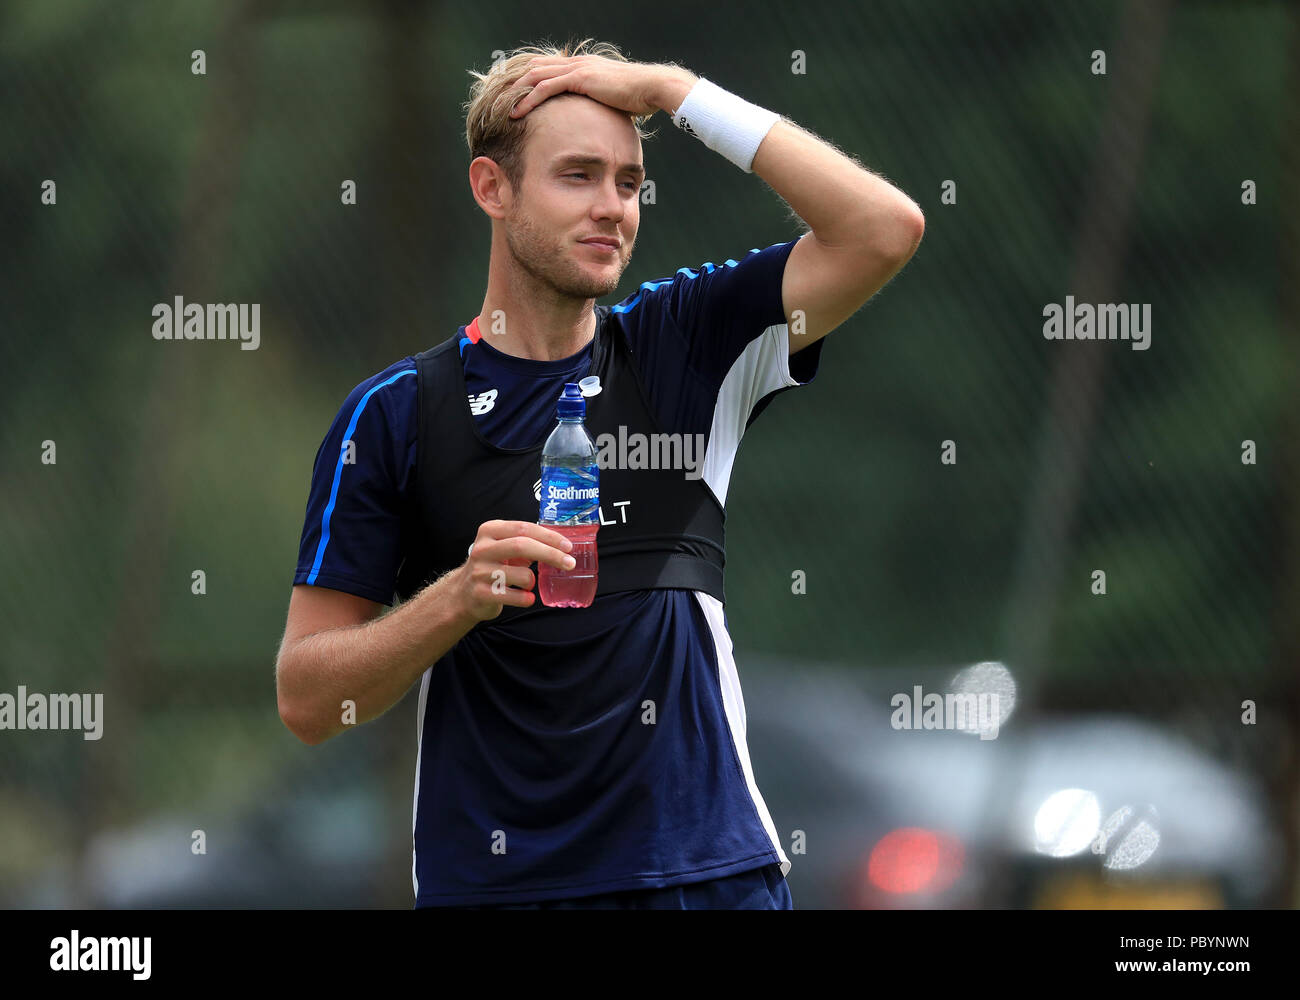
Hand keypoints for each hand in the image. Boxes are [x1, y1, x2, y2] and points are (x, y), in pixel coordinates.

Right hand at [455, 519, 575, 620]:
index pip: (524, 528)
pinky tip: (525, 597)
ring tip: (527, 584)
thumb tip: (561, 544)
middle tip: (569, 563)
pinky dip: (527, 598)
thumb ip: (528, 541)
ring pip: (522, 575)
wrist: (463, 593)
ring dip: (532, 581)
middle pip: (523, 545)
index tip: (568, 546)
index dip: (549, 537)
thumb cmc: (492, 566)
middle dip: (551, 554)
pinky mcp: (481, 593)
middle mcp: (483, 548)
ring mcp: (479, 571)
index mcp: (490, 531)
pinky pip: (515, 596)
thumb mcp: (505, 547)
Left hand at [509, 55, 693, 119]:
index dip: (524, 82)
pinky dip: (528, 100)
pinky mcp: (579, 78)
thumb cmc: (639, 99)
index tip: (509, 98)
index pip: (544, 70)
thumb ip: (599, 107)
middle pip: (532, 70)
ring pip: (533, 77)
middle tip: (492, 102)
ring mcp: (576, 69)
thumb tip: (596, 123)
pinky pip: (545, 87)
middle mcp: (575, 63)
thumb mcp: (613, 102)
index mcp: (581, 67)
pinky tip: (516, 113)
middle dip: (510, 85)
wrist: (653, 88)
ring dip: (513, 94)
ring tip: (496, 109)